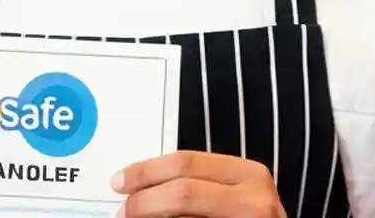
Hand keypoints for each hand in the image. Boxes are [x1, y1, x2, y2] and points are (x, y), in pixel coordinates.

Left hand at [112, 151, 284, 217]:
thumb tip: (143, 185)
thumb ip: (199, 184)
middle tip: (122, 211)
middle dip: (144, 201)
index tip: (120, 181)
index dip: (147, 171)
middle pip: (183, 191)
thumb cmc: (250, 217)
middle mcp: (254, 199)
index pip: (187, 163)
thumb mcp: (234, 194)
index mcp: (249, 174)